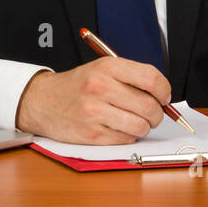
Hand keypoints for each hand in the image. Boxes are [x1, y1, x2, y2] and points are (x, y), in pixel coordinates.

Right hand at [15, 56, 171, 143]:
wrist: (43, 101)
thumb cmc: (78, 85)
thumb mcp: (101, 69)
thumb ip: (132, 77)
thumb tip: (164, 96)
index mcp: (107, 67)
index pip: (151, 78)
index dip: (164, 91)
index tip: (164, 97)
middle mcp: (100, 87)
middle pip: (149, 106)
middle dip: (157, 114)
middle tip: (152, 114)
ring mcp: (95, 112)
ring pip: (140, 126)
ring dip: (143, 127)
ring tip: (133, 121)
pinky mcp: (91, 134)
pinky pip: (126, 139)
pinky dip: (127, 136)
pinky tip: (116, 127)